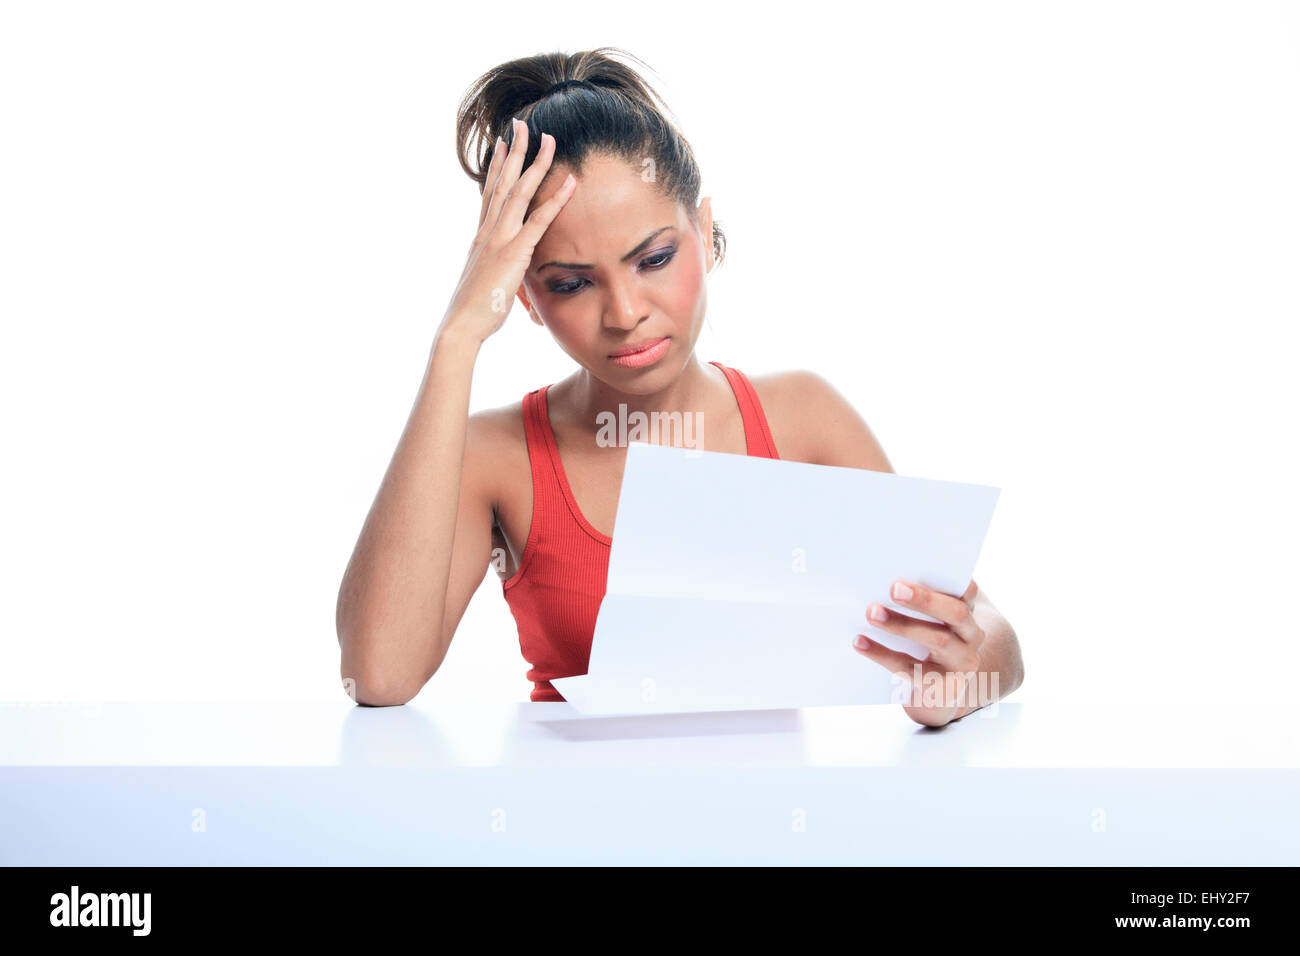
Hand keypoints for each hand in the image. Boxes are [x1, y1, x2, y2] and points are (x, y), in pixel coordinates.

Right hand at [438, 117, 576, 345]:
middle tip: (521, 125)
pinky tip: (570, 181)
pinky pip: (539, 220)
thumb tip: (504, 277)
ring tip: (549, 138)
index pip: (490, 194)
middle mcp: (487, 231)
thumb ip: (497, 274)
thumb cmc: (473, 313)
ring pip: (519, 192)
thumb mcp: (486, 285)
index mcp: (480, 237)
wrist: (461, 325)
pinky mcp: (514, 253)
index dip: (497, 167)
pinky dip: (556, 199)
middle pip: (502, 182)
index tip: (502, 144)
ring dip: (535, 163)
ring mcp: (499, 239)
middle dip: (513, 151)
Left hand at [852, 579, 985, 726]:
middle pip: (956, 614)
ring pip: (936, 640)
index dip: (950, 580)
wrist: (940, 690)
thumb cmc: (929, 641)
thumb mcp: (934, 620)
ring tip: (872, 612)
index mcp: (968, 613)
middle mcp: (971, 637)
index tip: (922, 568)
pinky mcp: (941, 685)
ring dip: (901, 624)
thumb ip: (922, 601)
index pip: (967, 591)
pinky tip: (860, 642)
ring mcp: (960, 663)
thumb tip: (884, 580)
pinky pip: (910, 668)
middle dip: (925, 600)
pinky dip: (882, 654)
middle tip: (894, 588)